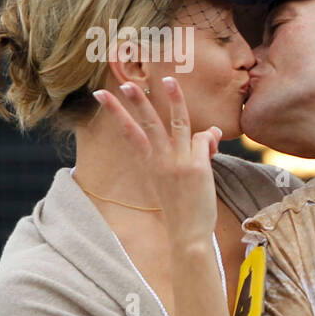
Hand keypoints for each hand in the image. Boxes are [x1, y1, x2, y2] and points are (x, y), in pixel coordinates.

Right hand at [93, 78, 220, 244]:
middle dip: (136, 100)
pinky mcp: (195, 166)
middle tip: (124, 82)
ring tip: (169, 80)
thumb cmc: (185, 209)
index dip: (117, 112)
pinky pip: (204, 141)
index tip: (102, 95)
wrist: (188, 234)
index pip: (130, 132)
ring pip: (178, 123)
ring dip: (174, 99)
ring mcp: (177, 162)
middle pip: (148, 123)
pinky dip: (210, 141)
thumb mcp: (182, 178)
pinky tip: (212, 146)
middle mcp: (160, 160)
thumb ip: (195, 152)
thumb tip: (212, 131)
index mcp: (150, 164)